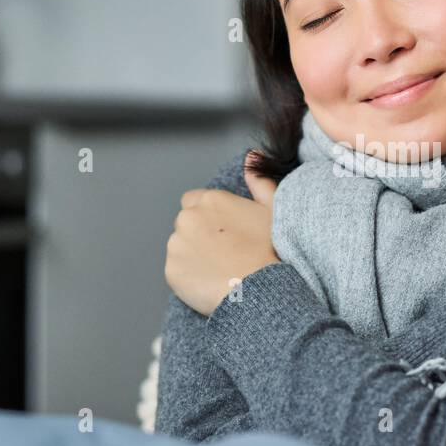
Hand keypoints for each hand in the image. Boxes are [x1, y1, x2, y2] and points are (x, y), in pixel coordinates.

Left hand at [164, 152, 280, 316]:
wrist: (261, 291)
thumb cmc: (271, 251)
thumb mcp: (273, 210)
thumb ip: (259, 181)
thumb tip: (251, 155)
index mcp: (212, 200)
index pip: (194, 200)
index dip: (208, 216)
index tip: (223, 231)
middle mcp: (189, 218)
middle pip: (186, 224)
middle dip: (199, 234)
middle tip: (224, 252)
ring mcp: (177, 244)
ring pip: (180, 247)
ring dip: (193, 255)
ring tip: (220, 270)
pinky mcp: (171, 270)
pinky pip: (177, 272)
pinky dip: (189, 277)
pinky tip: (210, 283)